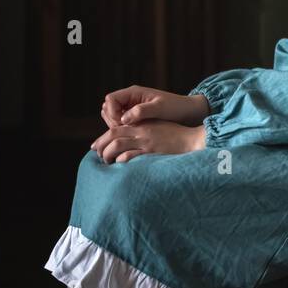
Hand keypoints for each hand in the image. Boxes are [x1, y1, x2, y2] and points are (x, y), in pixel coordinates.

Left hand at [90, 120, 206, 164]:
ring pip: (119, 144)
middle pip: (113, 135)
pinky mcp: (153, 151)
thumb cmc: (175, 135)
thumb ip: (142, 131)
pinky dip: (123, 158)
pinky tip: (119, 163)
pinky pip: (134, 154)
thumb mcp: (156, 128)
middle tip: (97, 155)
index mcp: (141, 124)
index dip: (103, 137)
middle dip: (102, 145)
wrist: (192, 139)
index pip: (116, 127)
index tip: (95, 145)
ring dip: (109, 153)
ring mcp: (146, 141)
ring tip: (106, 161)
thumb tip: (127, 142)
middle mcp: (141, 131)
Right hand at [100, 85, 209, 129]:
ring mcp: (131, 109)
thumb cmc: (175, 107)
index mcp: (134, 92)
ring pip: (113, 117)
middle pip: (108, 108)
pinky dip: (122, 130)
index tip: (120, 123)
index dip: (112, 112)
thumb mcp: (159, 108)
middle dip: (111, 120)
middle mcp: (130, 99)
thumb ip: (141, 111)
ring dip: (115, 126)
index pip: (111, 99)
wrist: (187, 112)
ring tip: (126, 135)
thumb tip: (123, 119)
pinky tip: (130, 138)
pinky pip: (121, 124)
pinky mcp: (135, 119)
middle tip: (122, 131)